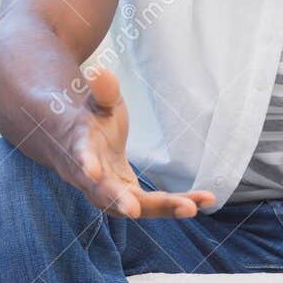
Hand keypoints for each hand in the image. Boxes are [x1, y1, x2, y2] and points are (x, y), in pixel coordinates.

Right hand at [63, 66, 215, 218]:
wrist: (77, 147)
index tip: (92, 172)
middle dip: (120, 201)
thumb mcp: (98, 102)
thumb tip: (100, 71)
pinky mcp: (129, 201)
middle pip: (104, 193)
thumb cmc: (91, 121)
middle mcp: (91, 178)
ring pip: (133, 206)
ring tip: (191, 207)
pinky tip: (205, 200)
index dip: (85, 163)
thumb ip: (103, 90)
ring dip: (161, 208)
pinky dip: (176, 205)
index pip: (81, 156)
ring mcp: (111, 193)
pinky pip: (153, 206)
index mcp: (81, 148)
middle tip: (134, 210)